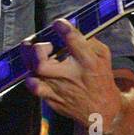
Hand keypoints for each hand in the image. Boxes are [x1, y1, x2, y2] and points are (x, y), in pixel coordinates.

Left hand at [20, 18, 122, 132]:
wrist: (101, 111)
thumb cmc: (101, 80)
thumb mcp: (103, 56)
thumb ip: (88, 39)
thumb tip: (70, 26)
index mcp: (87, 62)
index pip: (72, 39)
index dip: (61, 27)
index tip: (58, 24)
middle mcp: (70, 76)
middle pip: (41, 63)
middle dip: (37, 50)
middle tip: (43, 45)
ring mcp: (58, 91)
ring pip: (33, 77)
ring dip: (30, 63)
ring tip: (34, 56)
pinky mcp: (51, 100)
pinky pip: (34, 87)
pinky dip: (32, 77)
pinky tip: (38, 71)